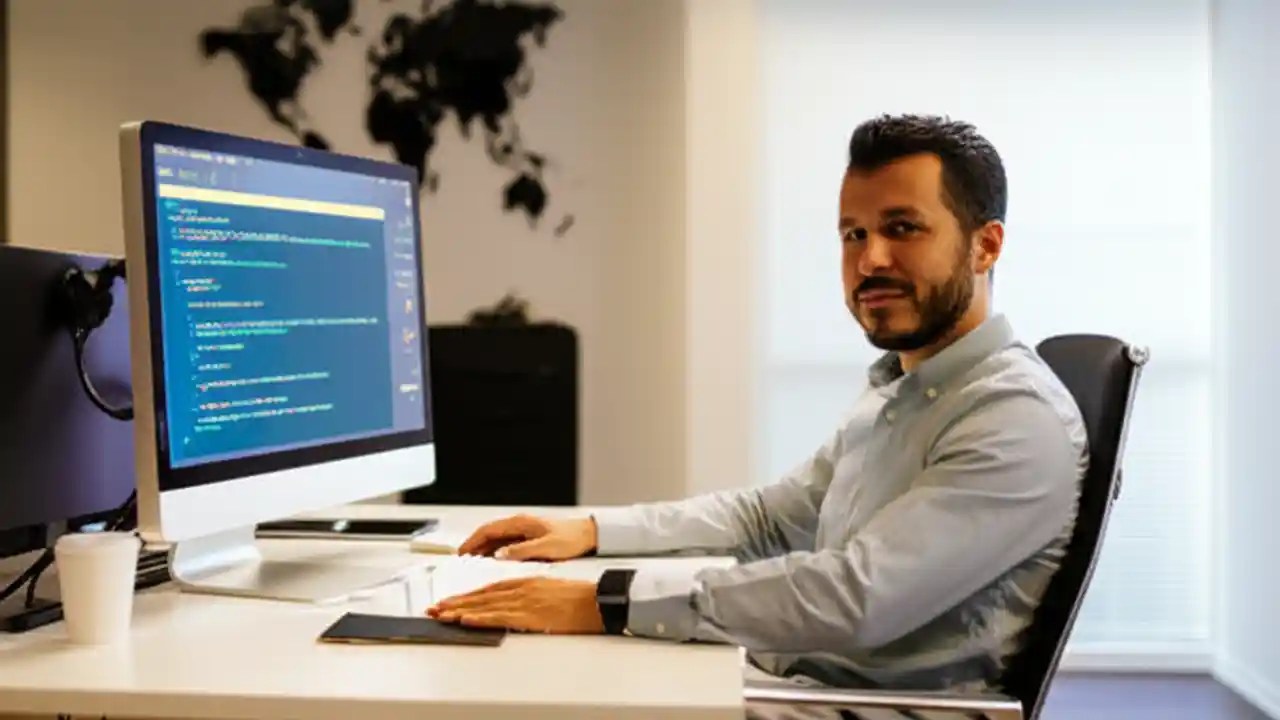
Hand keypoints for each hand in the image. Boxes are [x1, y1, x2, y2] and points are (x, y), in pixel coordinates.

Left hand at [427, 577, 603, 633]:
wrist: (595, 601)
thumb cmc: (577, 598)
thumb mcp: (548, 591)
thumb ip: (528, 595)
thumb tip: (512, 605)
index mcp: (525, 582)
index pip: (488, 589)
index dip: (467, 596)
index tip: (450, 601)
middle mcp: (520, 588)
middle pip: (481, 595)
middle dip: (455, 602)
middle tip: (435, 607)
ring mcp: (523, 601)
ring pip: (484, 605)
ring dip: (459, 610)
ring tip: (440, 615)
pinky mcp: (528, 614)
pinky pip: (498, 616)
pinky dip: (479, 617)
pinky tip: (464, 620)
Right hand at [457, 514, 596, 560]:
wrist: (588, 534)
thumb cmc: (571, 538)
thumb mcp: (546, 547)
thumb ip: (522, 551)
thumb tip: (500, 555)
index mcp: (521, 523)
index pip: (488, 530)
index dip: (472, 541)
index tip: (461, 551)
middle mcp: (520, 525)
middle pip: (490, 533)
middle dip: (474, 545)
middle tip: (461, 558)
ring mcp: (524, 530)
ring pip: (497, 538)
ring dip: (484, 548)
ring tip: (472, 561)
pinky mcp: (529, 538)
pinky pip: (506, 543)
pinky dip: (496, 551)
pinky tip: (493, 561)